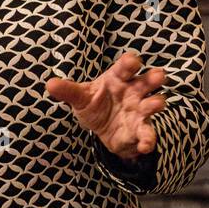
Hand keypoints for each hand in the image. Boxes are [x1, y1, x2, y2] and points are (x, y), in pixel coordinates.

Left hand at [45, 51, 166, 162]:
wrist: (102, 128)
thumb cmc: (95, 104)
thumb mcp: (81, 97)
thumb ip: (68, 91)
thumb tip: (50, 84)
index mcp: (118, 78)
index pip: (126, 66)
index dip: (130, 62)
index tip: (132, 61)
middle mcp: (133, 91)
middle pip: (146, 81)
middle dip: (153, 78)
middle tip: (158, 75)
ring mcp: (139, 110)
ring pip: (152, 104)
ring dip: (155, 104)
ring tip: (153, 105)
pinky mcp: (140, 129)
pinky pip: (147, 133)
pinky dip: (148, 140)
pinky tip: (144, 146)